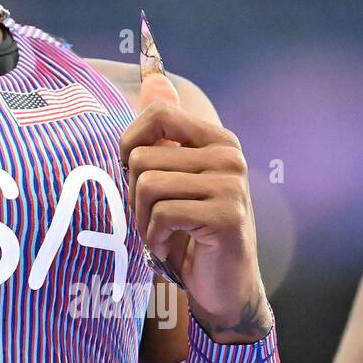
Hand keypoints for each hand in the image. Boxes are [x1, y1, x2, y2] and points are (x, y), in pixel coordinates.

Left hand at [120, 72, 273, 343]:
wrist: (223, 288)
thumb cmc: (188, 231)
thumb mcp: (173, 177)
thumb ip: (164, 131)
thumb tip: (153, 74)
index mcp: (216, 140)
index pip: (158, 115)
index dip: (129, 144)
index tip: (132, 173)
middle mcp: (230, 156)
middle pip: (141, 158)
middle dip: (134, 196)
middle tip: (155, 219)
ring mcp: (232, 185)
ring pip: (147, 186)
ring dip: (143, 220)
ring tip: (165, 234)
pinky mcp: (227, 216)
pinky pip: (162, 214)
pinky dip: (155, 238)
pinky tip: (173, 249)